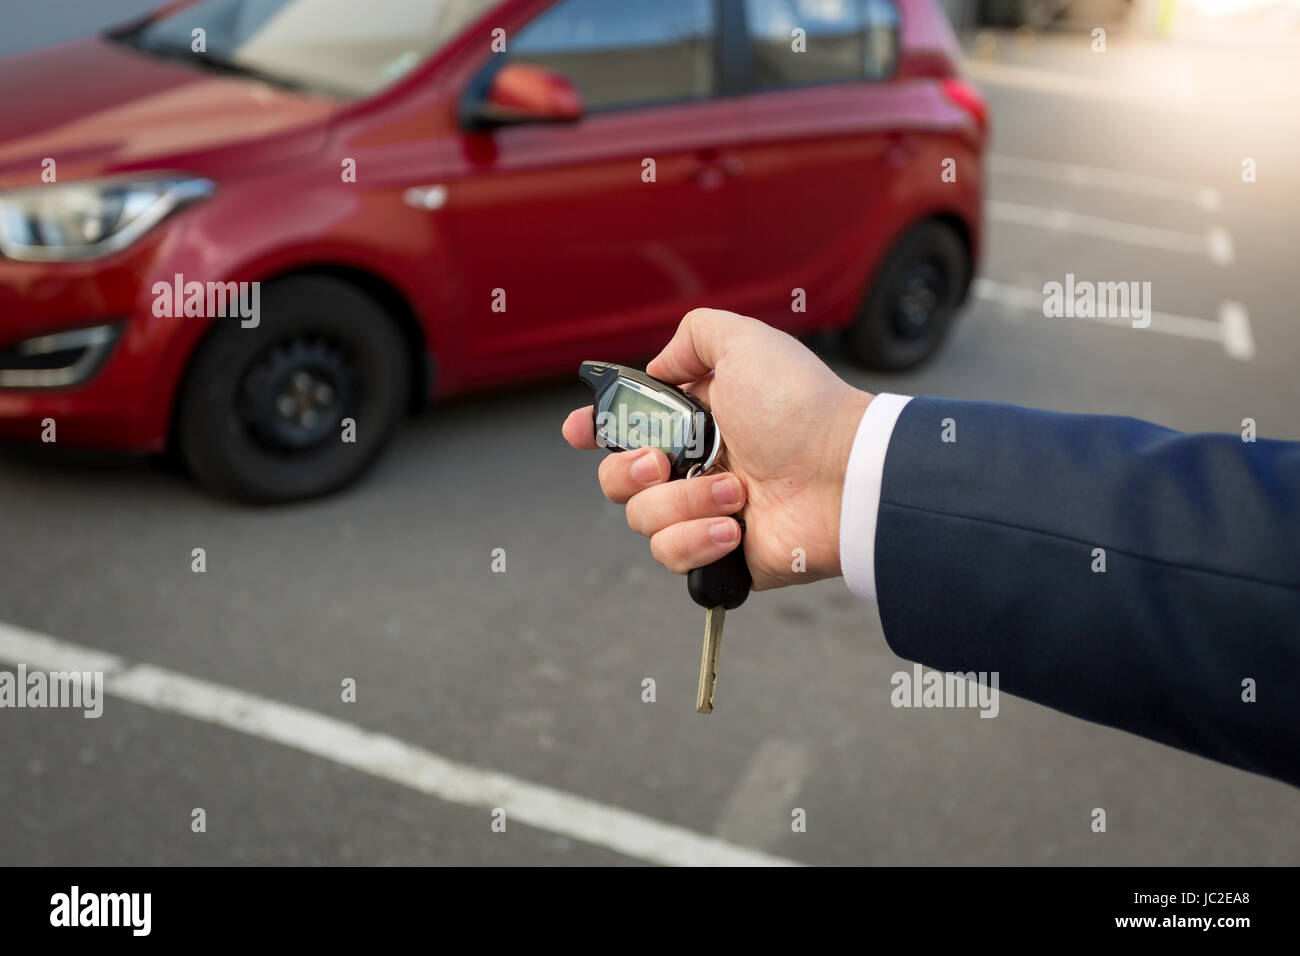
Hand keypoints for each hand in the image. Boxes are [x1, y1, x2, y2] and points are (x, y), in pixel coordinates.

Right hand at [562, 308, 871, 589]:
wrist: (844, 475)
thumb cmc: (802, 407)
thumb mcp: (746, 342)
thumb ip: (694, 336)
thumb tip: (659, 365)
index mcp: (696, 419)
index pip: (627, 428)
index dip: (594, 431)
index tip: (579, 432)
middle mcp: (695, 466)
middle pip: (617, 479)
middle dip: (632, 469)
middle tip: (666, 460)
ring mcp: (705, 513)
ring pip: (641, 519)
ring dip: (684, 502)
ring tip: (736, 491)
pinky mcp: (719, 556)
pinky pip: (672, 556)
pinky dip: (697, 540)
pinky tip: (735, 527)